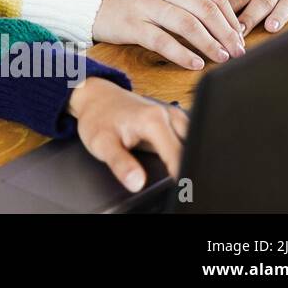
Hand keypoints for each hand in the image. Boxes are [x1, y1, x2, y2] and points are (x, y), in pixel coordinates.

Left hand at [68, 77, 188, 191]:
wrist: (94, 96)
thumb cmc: (97, 118)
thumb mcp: (102, 144)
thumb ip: (120, 164)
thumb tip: (137, 183)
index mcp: (153, 121)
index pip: (179, 157)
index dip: (181, 177)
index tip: (180, 191)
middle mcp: (167, 115)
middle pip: (191, 149)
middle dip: (188, 168)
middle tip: (177, 184)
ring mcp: (172, 114)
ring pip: (193, 142)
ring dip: (189, 157)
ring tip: (175, 172)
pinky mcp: (172, 117)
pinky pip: (188, 136)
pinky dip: (186, 150)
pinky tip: (174, 160)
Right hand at [92, 0, 244, 68]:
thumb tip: (226, 24)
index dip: (232, 18)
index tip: (241, 36)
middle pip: (205, 10)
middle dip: (227, 34)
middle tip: (239, 50)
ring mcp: (145, 4)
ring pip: (188, 26)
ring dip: (210, 45)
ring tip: (223, 58)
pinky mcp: (131, 24)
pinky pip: (163, 42)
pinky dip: (183, 54)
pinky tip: (196, 64)